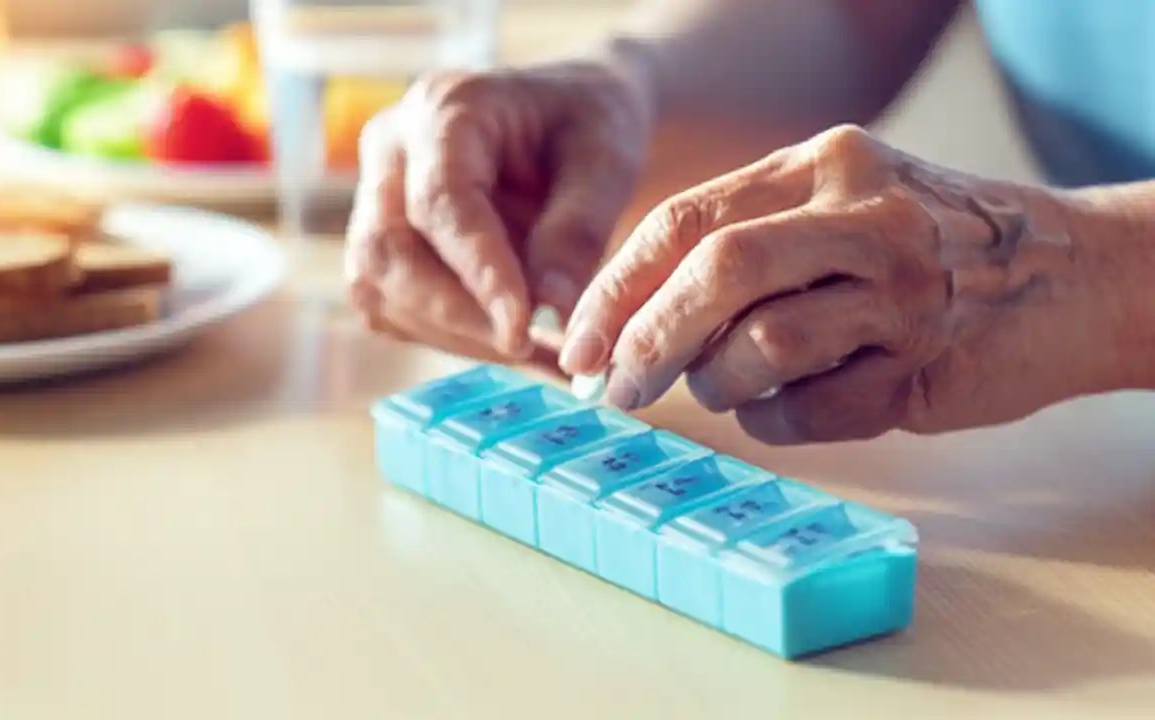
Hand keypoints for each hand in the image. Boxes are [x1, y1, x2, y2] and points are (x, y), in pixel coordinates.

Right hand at [345, 60, 651, 367]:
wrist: (569, 124)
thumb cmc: (589, 128)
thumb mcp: (606, 163)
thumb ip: (579, 230)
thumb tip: (551, 307)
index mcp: (444, 108)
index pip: (439, 201)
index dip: (477, 272)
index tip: (523, 328)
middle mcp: (391, 149)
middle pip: (389, 250)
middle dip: (459, 314)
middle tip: (530, 347)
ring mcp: (374, 197)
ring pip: (380, 288)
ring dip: (455, 333)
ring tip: (533, 347)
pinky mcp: (379, 245)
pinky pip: (391, 309)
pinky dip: (451, 337)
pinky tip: (509, 339)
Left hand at [561, 125, 1125, 443]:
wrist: (1073, 273)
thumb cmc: (927, 244)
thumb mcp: (840, 203)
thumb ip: (744, 239)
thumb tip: (629, 318)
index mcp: (823, 166)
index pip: (685, 222)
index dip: (616, 290)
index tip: (578, 346)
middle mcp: (861, 216)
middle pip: (716, 276)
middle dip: (647, 341)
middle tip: (618, 387)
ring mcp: (900, 292)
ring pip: (761, 350)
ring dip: (720, 385)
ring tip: (729, 385)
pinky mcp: (924, 367)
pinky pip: (809, 413)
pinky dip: (778, 421)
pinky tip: (795, 403)